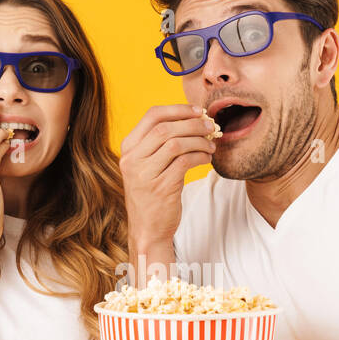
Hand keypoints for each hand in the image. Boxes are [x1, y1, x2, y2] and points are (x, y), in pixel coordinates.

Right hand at [119, 105, 217, 254]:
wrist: (148, 229)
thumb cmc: (152, 194)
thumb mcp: (147, 165)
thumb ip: (159, 143)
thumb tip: (192, 118)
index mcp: (128, 148)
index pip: (152, 115)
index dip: (178, 109)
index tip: (198, 111)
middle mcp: (132, 160)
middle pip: (166, 128)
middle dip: (193, 124)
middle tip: (210, 127)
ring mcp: (145, 174)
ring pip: (177, 143)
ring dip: (199, 141)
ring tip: (211, 144)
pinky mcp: (161, 188)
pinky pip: (185, 162)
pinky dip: (200, 156)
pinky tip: (206, 158)